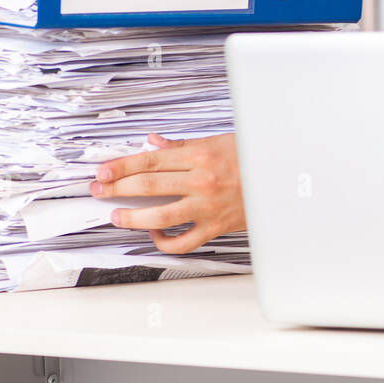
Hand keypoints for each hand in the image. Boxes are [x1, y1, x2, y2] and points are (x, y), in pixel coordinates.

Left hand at [91, 132, 245, 253]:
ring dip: (133, 217)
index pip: (150, 161)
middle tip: (99, 190)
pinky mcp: (215, 227)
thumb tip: (153, 143)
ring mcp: (207, 207)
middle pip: (148, 186)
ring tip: (117, 216)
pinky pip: (183, 241)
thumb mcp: (219, 141)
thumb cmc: (253, 157)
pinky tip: (154, 234)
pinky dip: (164, 241)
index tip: (103, 171)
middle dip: (117, 188)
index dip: (122, 166)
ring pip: (160, 216)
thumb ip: (183, 145)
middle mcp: (201, 182)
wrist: (283, 178)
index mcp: (200, 156)